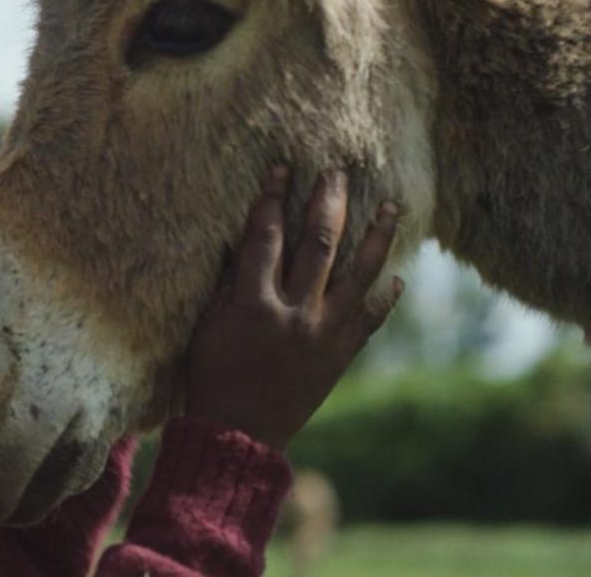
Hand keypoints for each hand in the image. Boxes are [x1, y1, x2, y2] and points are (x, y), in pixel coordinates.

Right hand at [180, 165, 402, 451]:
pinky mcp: (340, 356)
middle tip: (337, 171)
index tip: (282, 168)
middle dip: (327, 201)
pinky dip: (385, 298)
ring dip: (376, 236)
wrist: (240, 435)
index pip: (265, 236)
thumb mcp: (207, 328)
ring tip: (391, 206)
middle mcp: (295, 313)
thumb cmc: (211, 379)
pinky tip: (396, 278)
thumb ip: (226, 285)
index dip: (272, 198)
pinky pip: (370, 320)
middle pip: (318, 243)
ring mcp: (324, 334)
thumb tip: (240, 242)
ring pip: (358, 274)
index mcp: (253, 303)